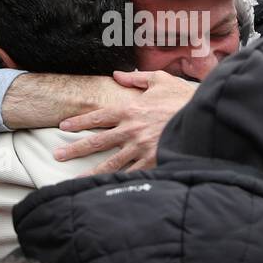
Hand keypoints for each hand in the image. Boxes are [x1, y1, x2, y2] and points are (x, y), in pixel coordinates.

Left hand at [55, 70, 195, 172]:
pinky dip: (117, 181)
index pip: (98, 116)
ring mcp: (141, 148)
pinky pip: (131, 174)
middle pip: (97, 141)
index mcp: (130, 109)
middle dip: (75, 149)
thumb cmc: (183, 97)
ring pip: (110, 162)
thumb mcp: (160, 80)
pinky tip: (105, 188)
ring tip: (74, 180)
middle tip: (57, 155)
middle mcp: (131, 130)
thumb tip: (118, 74)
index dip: (79, 121)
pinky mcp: (153, 161)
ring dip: (91, 171)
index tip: (63, 126)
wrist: (205, 116)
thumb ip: (136, 78)